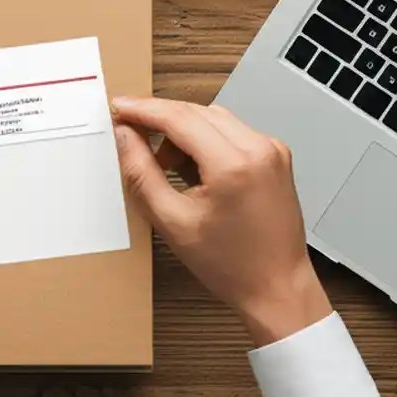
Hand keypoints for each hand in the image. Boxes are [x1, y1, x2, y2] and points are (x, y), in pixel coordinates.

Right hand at [111, 97, 331, 345]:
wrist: (277, 288)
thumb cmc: (230, 265)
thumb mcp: (173, 222)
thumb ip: (142, 174)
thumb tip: (125, 137)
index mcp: (234, 164)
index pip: (179, 117)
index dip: (143, 110)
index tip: (119, 108)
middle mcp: (259, 148)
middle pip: (196, 112)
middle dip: (160, 119)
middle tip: (131, 134)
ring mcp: (272, 150)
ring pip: (214, 119)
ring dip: (183, 131)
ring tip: (164, 165)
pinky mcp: (275, 156)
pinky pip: (232, 133)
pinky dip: (206, 141)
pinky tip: (192, 169)